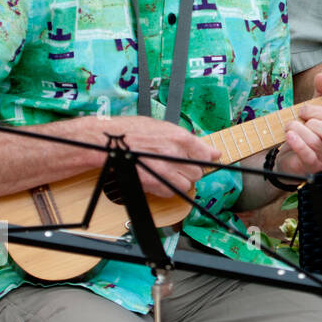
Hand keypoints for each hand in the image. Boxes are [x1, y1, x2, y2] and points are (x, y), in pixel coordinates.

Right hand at [88, 114, 219, 198]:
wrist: (107, 142)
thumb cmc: (133, 131)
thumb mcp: (164, 127)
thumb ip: (190, 140)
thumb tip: (213, 151)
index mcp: (180, 138)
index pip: (206, 155)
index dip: (207, 159)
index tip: (206, 160)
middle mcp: (174, 155)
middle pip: (198, 173)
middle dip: (191, 170)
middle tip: (179, 165)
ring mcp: (163, 171)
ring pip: (186, 185)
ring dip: (180, 181)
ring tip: (168, 172)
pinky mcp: (153, 184)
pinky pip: (171, 193)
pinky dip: (167, 189)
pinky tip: (158, 178)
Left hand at [274, 70, 321, 175]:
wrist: (290, 153)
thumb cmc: (306, 130)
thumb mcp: (315, 108)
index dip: (317, 110)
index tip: (304, 109)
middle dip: (311, 120)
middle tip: (298, 118)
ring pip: (316, 141)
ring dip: (298, 130)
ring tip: (289, 127)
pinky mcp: (313, 167)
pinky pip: (307, 154)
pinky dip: (297, 143)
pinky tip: (289, 135)